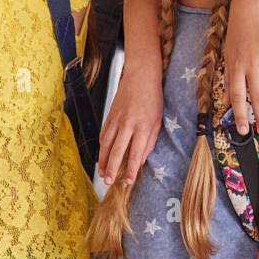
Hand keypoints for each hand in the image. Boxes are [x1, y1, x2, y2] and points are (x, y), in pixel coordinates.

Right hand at [99, 63, 162, 185]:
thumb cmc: (153, 98)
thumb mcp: (157, 121)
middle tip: (109, 182)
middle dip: (112, 169)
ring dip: (103, 161)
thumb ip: (149, 142)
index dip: (131, 170)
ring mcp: (116, 120)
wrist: (140, 76)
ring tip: (102, 174)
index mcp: (143, 127)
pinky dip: (101, 148)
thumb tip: (141, 160)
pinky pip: (104, 135)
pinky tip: (101, 157)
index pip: (135, 154)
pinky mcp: (109, 116)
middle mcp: (127, 125)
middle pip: (116, 152)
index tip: (128, 181)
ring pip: (106, 145)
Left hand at [225, 0, 258, 135]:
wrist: (251, 7)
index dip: (240, 115)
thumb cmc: (238, 33)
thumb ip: (228, 80)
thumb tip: (225, 103)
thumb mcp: (228, 55)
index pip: (238, 96)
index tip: (243, 131)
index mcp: (236, 66)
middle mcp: (251, 63)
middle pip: (257, 96)